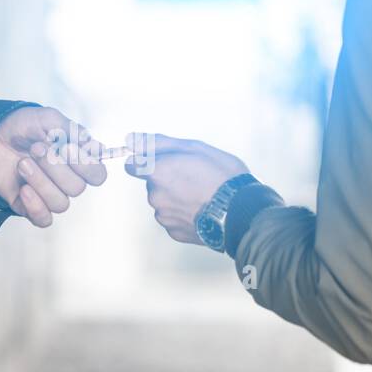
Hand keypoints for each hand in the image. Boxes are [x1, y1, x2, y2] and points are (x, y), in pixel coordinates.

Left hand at [0, 106, 106, 226]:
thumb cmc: (21, 127)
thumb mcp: (46, 118)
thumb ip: (71, 129)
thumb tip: (92, 145)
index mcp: (77, 160)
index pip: (97, 175)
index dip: (86, 166)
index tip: (67, 148)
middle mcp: (67, 180)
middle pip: (77, 188)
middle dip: (55, 167)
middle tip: (35, 148)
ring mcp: (49, 194)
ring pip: (60, 203)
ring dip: (40, 182)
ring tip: (22, 163)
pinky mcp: (31, 207)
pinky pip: (44, 219)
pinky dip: (35, 205)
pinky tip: (23, 189)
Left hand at [124, 133, 247, 243]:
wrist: (241, 212)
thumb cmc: (221, 175)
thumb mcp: (194, 148)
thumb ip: (158, 143)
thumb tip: (130, 139)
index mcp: (157, 172)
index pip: (132, 165)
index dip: (148, 162)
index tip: (166, 163)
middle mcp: (155, 196)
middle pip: (152, 184)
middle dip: (167, 180)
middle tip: (195, 178)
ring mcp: (164, 216)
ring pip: (163, 202)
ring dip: (176, 198)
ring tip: (201, 196)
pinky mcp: (174, 232)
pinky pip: (173, 219)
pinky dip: (183, 214)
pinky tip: (202, 210)